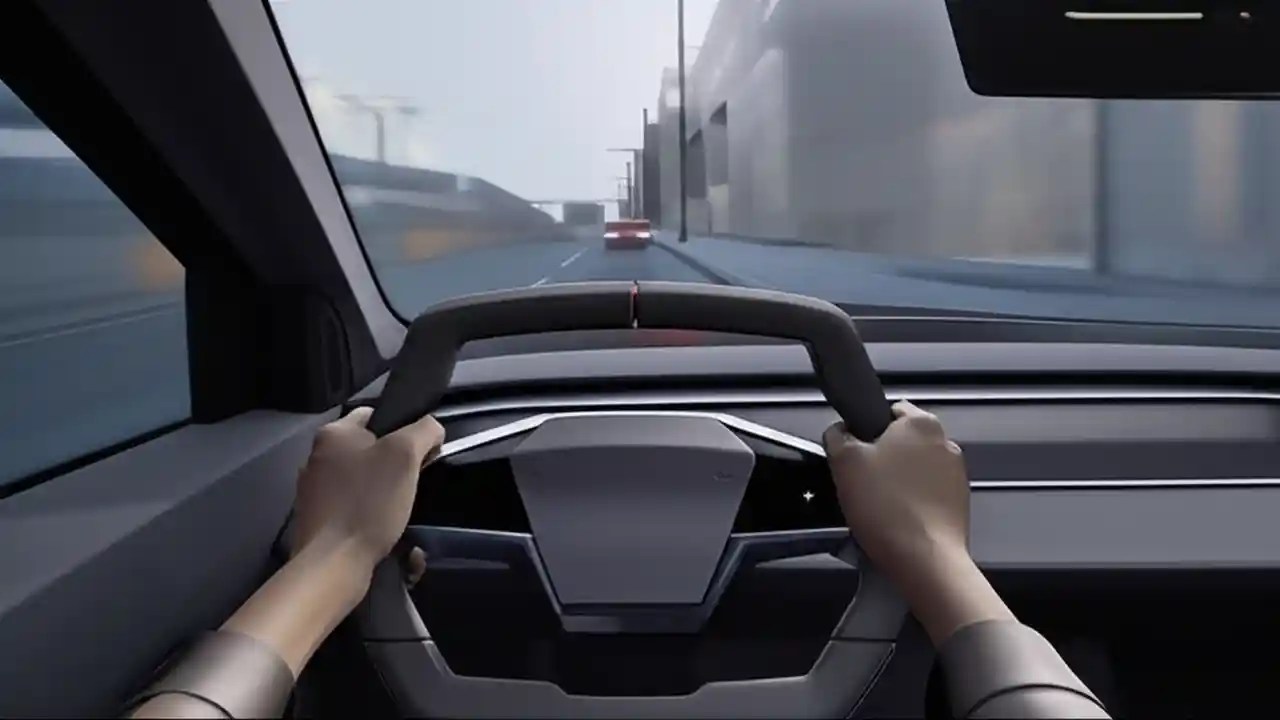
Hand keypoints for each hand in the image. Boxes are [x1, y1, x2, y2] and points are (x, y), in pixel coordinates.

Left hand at [289, 407, 445, 568]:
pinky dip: (371, 518)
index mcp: (332, 434)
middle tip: (414, 483)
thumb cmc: (369, 502)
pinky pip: (354, 509)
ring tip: (402, 512)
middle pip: (370, 451)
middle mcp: (316, 458)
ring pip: (364, 483)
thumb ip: (424, 430)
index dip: (404, 428)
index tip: (421, 452)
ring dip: (386, 495)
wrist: (333, 563)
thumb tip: (432, 429)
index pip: (374, 414)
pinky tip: (386, 532)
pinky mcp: (318, 521)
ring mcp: (314, 492)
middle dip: (396, 467)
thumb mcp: (405, 454)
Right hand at [825, 400, 1013, 644]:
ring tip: (877, 506)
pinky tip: (896, 520)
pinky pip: (927, 493)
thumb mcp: (844, 462)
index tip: (852, 454)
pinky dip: (912, 502)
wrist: (924, 560)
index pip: (887, 410)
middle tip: (860, 482)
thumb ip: (837, 435)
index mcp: (921, 422)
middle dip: (881, 458)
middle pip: (902, 442)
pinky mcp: (959, 502)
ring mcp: (956, 474)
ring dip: (897, 481)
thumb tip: (840, 430)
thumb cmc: (885, 506)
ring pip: (914, 469)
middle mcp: (946, 442)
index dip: (864, 430)